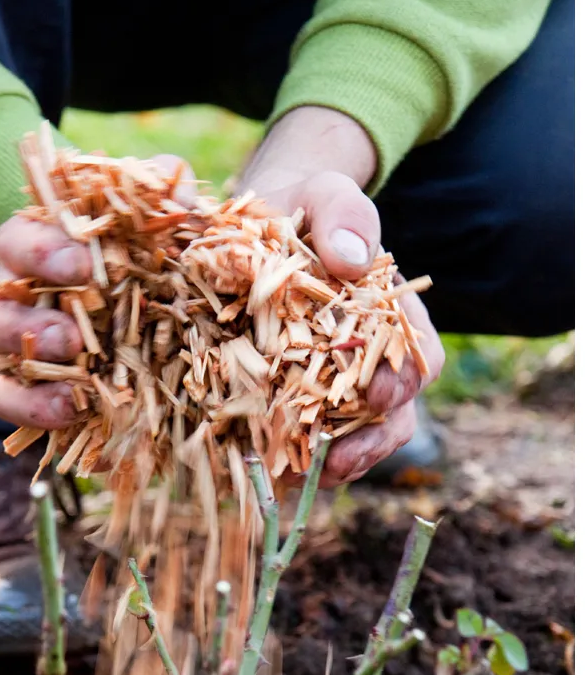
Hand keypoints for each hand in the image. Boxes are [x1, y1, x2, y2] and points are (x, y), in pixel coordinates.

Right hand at [0, 154, 193, 430]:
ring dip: (28, 379)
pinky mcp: (34, 392)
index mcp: (38, 248)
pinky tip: (74, 412)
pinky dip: (37, 412)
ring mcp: (21, 351)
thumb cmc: (143, 245)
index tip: (82, 266)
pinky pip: (13, 404)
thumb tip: (177, 190)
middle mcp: (18, 301)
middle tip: (71, 338)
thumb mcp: (156, 213)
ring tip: (73, 386)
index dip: (39, 253)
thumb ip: (164, 191)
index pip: (15, 241)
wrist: (152, 298)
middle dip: (23, 327)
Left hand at [238, 106, 443, 485]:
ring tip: (300, 480)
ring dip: (328, 464)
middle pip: (389, 418)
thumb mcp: (326, 194)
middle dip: (368, 446)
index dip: (403, 384)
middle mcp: (368, 361)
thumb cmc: (302, 207)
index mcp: (390, 320)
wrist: (255, 222)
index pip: (418, 360)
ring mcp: (329, 385)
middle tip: (338, 463)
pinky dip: (286, 460)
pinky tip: (265, 473)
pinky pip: (295, 441)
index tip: (379, 397)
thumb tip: (353, 262)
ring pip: (348, 440)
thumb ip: (346, 216)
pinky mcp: (285, 400)